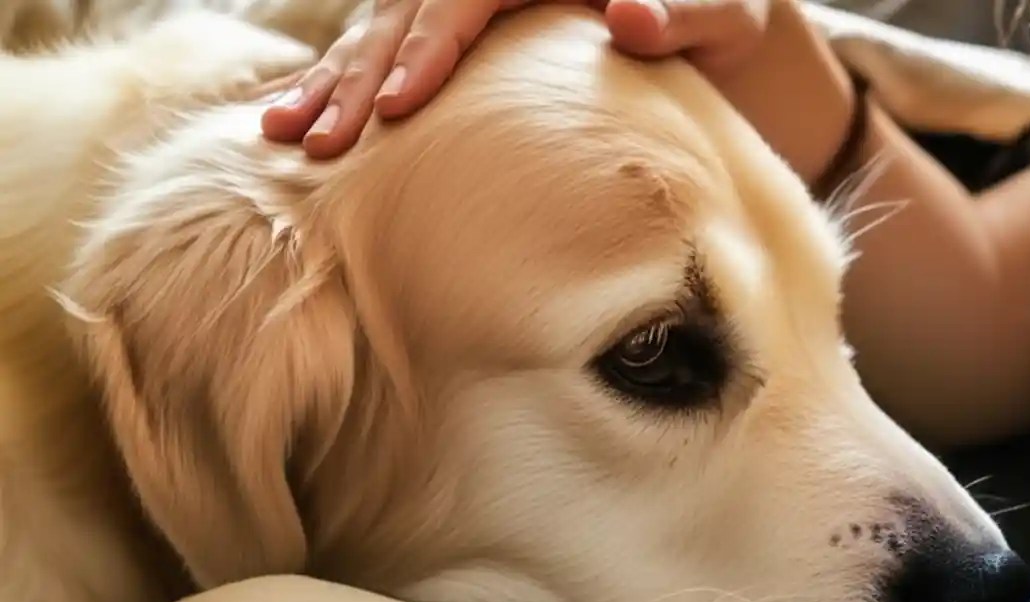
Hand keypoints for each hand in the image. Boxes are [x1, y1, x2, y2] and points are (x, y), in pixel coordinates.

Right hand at [261, 0, 768, 158]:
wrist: (710, 15)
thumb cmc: (724, 15)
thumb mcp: (726, 13)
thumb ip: (685, 9)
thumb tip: (628, 13)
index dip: (436, 45)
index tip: (403, 105)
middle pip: (413, 13)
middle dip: (365, 78)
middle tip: (326, 142)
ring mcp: (472, 4)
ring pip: (381, 31)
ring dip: (333, 84)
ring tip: (285, 136)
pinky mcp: (457, 35)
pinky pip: (385, 51)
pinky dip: (340, 83)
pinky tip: (294, 118)